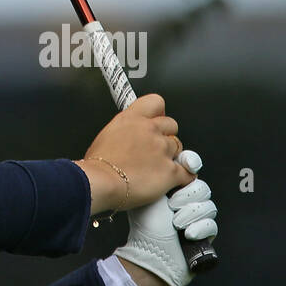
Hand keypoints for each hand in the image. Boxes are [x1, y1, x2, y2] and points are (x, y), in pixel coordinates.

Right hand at [75, 95, 195, 213]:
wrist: (101, 182)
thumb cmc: (98, 164)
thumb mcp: (107, 135)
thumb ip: (125, 130)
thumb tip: (130, 138)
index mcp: (132, 118)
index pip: (156, 102)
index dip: (159, 112)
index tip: (157, 120)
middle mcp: (150, 130)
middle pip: (172, 125)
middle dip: (166, 135)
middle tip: (157, 147)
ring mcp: (162, 149)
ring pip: (179, 147)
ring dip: (172, 156)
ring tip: (159, 167)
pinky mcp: (170, 171)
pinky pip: (187, 172)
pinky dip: (184, 177)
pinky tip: (179, 180)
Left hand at [115, 149, 217, 285]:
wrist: (150, 254)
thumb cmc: (145, 225)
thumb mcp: (149, 194)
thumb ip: (159, 174)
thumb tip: (169, 157)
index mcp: (173, 187)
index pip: (190, 168)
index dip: (191, 163)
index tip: (189, 164)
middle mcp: (187, 200)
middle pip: (201, 187)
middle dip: (187, 195)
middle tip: (172, 204)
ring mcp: (197, 217)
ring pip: (208, 205)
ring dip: (190, 213)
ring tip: (175, 222)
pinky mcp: (205, 234)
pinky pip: (212, 225)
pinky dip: (199, 228)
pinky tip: (186, 233)